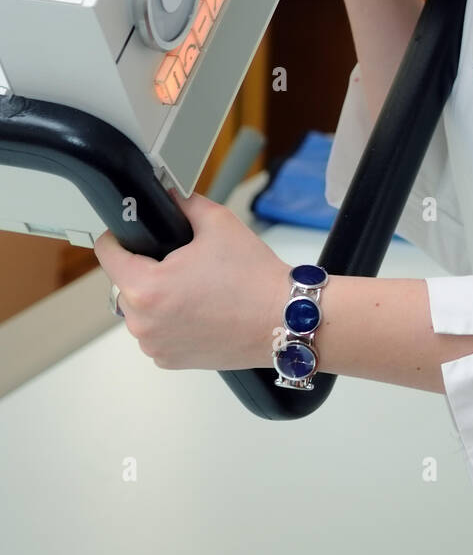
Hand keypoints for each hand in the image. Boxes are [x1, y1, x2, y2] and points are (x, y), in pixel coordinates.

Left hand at [93, 191, 292, 370]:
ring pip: (141, 310)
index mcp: (147, 288)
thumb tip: (168, 194)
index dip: (118, 237)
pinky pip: (157, 332)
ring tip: (194, 287)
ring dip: (157, 297)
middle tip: (180, 261)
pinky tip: (199, 309)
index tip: (130, 233)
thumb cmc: (254, 278)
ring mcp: (155, 345)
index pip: (107, 254)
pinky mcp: (169, 360)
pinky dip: (170, 320)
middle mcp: (143, 323)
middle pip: (124, 283)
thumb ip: (183, 202)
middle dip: (146, 268)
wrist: (284, 319)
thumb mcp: (218, 222)